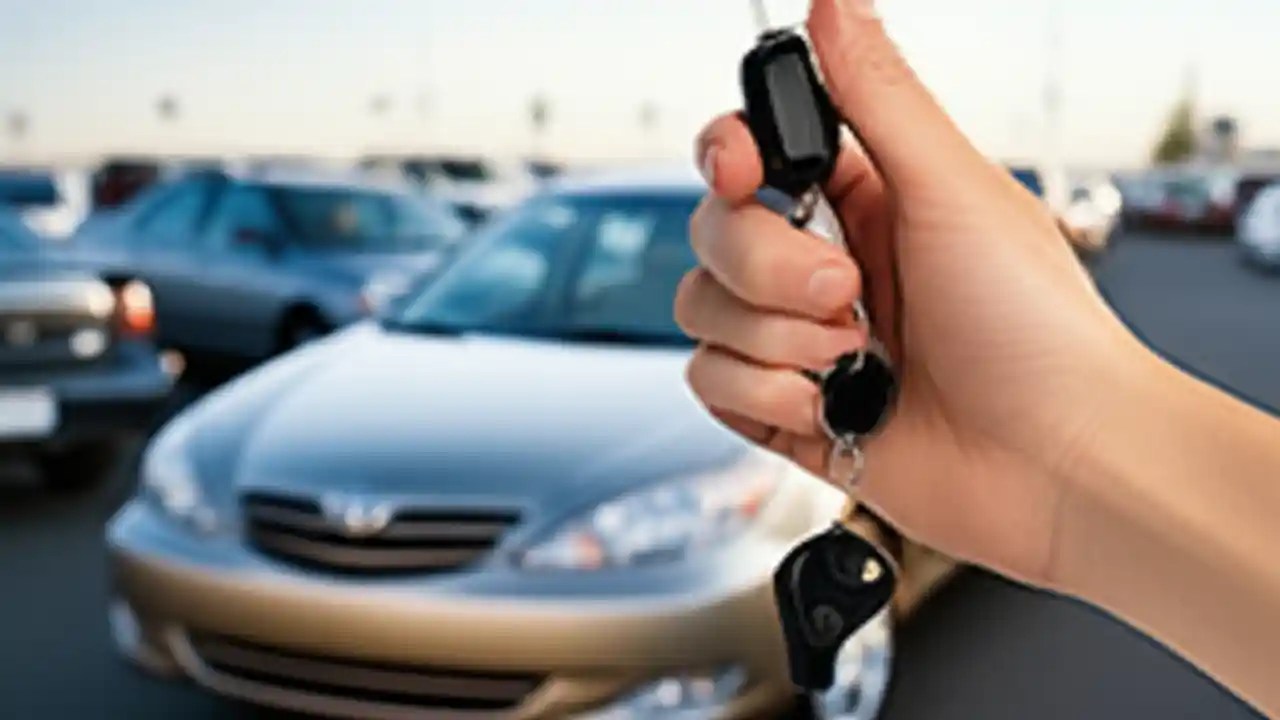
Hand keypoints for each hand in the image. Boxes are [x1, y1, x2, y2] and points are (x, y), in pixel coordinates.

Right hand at [676, 0, 1151, 584]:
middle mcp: (823, 264)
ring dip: (778, 338)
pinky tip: (833, 408)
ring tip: (860, 357)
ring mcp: (800, 340)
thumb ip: (878, 97)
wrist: (1059, 466)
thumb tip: (834, 3)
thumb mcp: (956, 191)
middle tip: (850, 291)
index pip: (749, 154)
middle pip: (713, 232)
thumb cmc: (1037, 328)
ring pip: (703, 308)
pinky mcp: (784, 411)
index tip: (744, 173)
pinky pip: (712, 383)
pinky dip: (765, 396)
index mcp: (863, 199)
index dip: (728, 158)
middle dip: (770, 268)